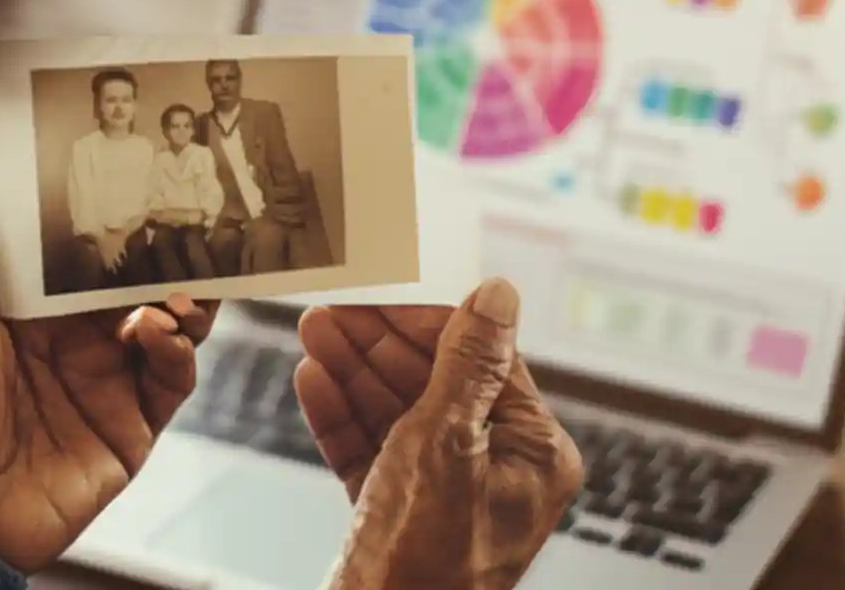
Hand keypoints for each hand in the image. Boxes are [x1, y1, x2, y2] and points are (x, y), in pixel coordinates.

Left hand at [0, 154, 218, 572]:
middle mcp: (76, 339)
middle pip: (139, 284)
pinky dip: (176, 350)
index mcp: (32, 309)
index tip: (143, 181)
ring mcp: (108, 380)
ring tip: (180, 288)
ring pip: (170, 325)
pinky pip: (172, 378)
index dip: (115, 219)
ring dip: (182, 300)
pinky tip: (159, 333)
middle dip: (167, 256)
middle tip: (194, 226)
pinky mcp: (133, 424)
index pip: (85, 252)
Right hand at [296, 279, 583, 589]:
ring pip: (395, 411)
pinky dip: (341, 415)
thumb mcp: (448, 440)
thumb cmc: (426, 558)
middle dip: (379, 343)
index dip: (430, 320)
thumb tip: (498, 294)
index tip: (389, 286)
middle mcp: (493, 470)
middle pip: (435, 381)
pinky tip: (314, 379)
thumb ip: (467, 363)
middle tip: (337, 305)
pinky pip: (370, 450)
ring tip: (314, 329)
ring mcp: (443, 492)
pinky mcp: (397, 512)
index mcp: (530, 453)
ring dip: (352, 368)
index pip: (485, 360)